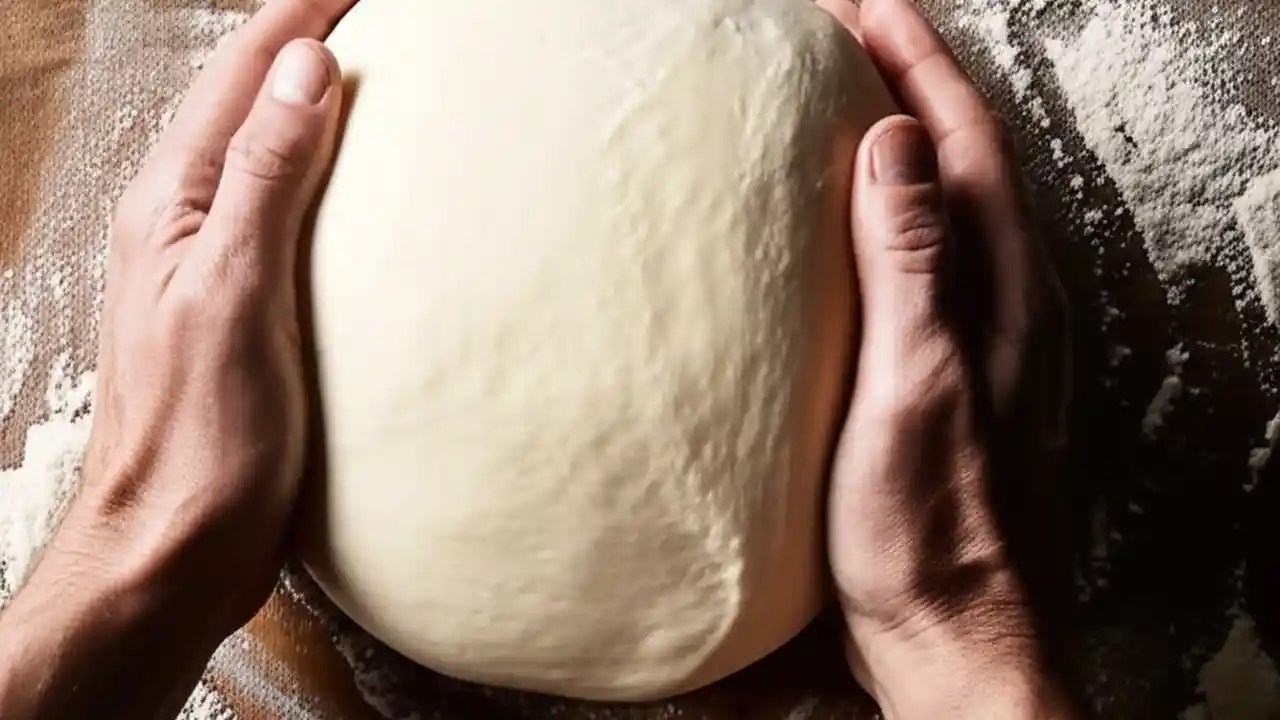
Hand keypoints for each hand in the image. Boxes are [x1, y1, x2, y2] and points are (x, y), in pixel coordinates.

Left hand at [0, 2, 350, 716]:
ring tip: (358, 71)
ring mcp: (206, 264)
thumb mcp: (238, 293)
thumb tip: (307, 67)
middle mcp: (182, 221)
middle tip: (363, 13)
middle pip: (242, 98)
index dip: (298, 16)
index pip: (241, 75)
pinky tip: (344, 186)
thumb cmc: (201, 435)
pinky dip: (315, 173)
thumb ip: (268, 177)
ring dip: (303, 100)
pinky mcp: (237, 307)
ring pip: (257, 151)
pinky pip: (276, 210)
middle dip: (298, 40)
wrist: (172, 546)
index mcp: (174, 204)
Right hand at [817, 0, 1072, 716]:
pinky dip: (882, 213)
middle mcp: (1002, 303)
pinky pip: (919, 260)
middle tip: (843, 32)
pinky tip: (840, 226)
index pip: (963, 142)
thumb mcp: (915, 389)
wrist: (953, 632)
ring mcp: (975, 338)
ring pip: (942, 206)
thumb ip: (914, 266)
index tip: (861, 6)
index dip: (916, 63)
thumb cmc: (933, 529)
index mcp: (1003, 292)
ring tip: (841, 100)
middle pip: (961, 158)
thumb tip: (896, 143)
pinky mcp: (939, 374)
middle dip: (908, 80)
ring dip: (898, 140)